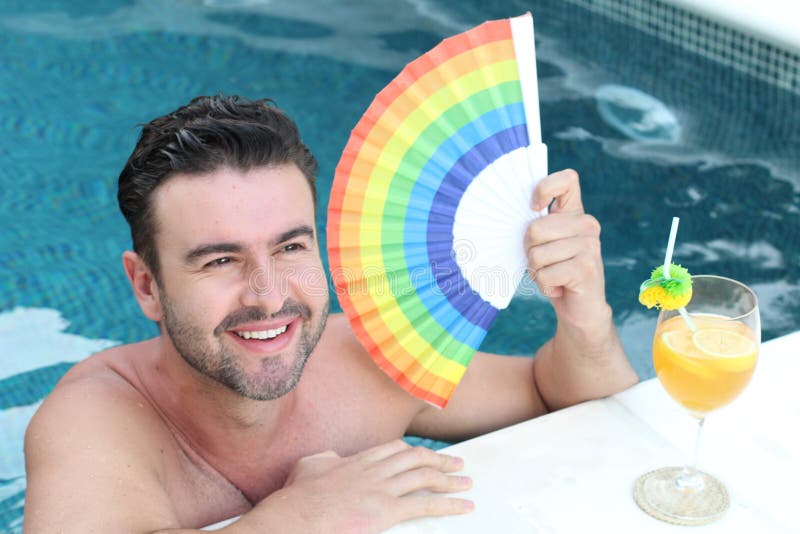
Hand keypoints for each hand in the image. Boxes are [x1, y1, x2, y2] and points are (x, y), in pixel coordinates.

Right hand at [258, 440, 472, 532]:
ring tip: (467, 484)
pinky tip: (463, 506)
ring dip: (450, 480)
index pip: (395, 449)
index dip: (416, 450)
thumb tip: (332, 457)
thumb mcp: (310, 465)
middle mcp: (375, 469)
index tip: (428, 454)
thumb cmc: (298, 496)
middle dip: (441, 460)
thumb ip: (326, 459)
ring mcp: (382, 488)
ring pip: (425, 476)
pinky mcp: (387, 510)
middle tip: (458, 464)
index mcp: (358, 460)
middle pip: (416, 457)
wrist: (296, 515)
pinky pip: (425, 505)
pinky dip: (449, 504)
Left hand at [525, 169, 608, 326]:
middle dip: (529, 252)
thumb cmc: (555, 272)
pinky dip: (544, 285)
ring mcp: (590, 245)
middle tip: (544, 263)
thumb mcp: (545, 244)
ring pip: (537, 254)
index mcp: (575, 213)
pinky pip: (544, 273)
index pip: (567, 179)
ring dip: (537, 271)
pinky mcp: (586, 267)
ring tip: (553, 276)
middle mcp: (588, 224)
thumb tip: (505, 216)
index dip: (545, 188)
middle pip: (534, 228)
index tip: (534, 207)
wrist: (581, 309)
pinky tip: (558, 288)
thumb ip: (536, 226)